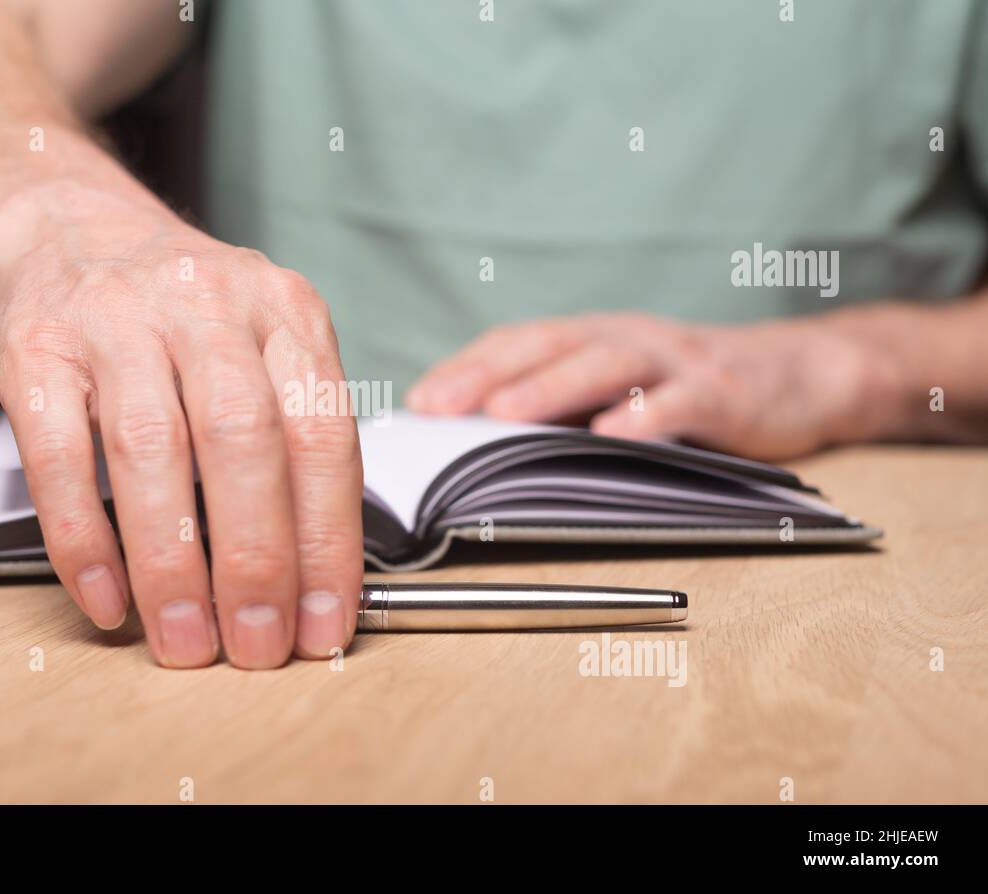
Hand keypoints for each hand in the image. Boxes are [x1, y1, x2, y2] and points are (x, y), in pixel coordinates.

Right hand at [0, 183, 363, 667]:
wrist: (74, 231)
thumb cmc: (183, 315)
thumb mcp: (265, 344)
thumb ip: (296, 435)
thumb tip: (316, 574)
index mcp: (283, 310)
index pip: (323, 434)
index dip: (328, 540)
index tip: (325, 621)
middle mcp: (205, 305)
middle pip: (243, 441)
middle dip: (255, 560)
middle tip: (256, 644)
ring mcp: (115, 320)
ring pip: (152, 452)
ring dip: (172, 565)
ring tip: (186, 638)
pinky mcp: (36, 348)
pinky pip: (59, 457)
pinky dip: (83, 540)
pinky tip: (106, 596)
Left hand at [405, 312, 899, 459]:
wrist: (801, 375)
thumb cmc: (691, 393)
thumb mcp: (622, 391)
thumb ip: (566, 406)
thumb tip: (480, 440)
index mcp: (594, 338)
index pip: (517, 344)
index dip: (466, 368)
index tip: (415, 402)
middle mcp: (627, 338)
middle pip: (550, 346)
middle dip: (488, 375)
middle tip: (438, 407)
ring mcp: (676, 362)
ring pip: (606, 366)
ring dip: (551, 388)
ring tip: (505, 415)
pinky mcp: (724, 393)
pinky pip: (680, 403)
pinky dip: (645, 418)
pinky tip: (612, 437)